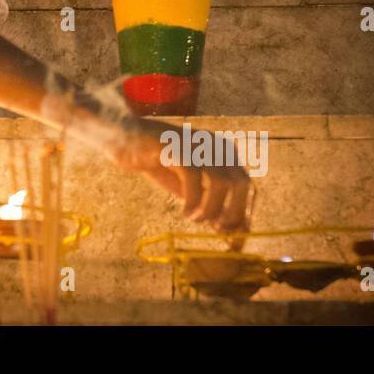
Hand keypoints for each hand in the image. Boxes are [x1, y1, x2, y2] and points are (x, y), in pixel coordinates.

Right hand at [112, 120, 254, 248]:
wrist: (126, 139)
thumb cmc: (160, 163)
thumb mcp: (190, 187)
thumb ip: (212, 203)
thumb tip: (236, 230)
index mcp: (224, 152)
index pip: (247, 185)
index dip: (243, 212)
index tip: (231, 234)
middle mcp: (216, 145)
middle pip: (241, 183)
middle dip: (233, 212)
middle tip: (216, 228)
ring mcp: (197, 143)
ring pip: (220, 182)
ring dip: (210, 209)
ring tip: (194, 219)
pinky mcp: (178, 146)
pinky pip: (194, 178)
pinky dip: (192, 201)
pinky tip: (184, 212)